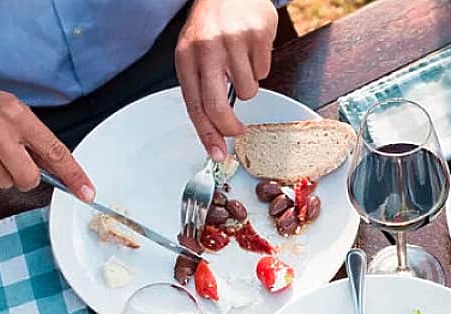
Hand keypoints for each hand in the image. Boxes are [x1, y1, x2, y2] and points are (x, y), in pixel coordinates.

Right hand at [0, 80, 93, 198]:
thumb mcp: (12, 112)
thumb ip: (36, 139)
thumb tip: (63, 171)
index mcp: (16, 114)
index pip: (53, 150)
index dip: (73, 175)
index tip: (87, 192)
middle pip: (28, 177)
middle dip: (25, 177)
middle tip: (12, 162)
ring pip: (4, 183)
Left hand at [176, 0, 278, 160]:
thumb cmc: (211, 24)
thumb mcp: (195, 51)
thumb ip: (201, 85)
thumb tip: (214, 126)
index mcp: (186, 55)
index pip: (194, 104)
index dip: (206, 133)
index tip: (216, 153)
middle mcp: (207, 48)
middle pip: (217, 106)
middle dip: (229, 127)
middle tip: (237, 131)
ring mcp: (233, 42)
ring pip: (248, 91)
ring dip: (248, 84)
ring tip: (240, 62)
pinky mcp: (257, 36)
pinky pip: (264, 71)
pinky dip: (260, 66)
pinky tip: (250, 49)